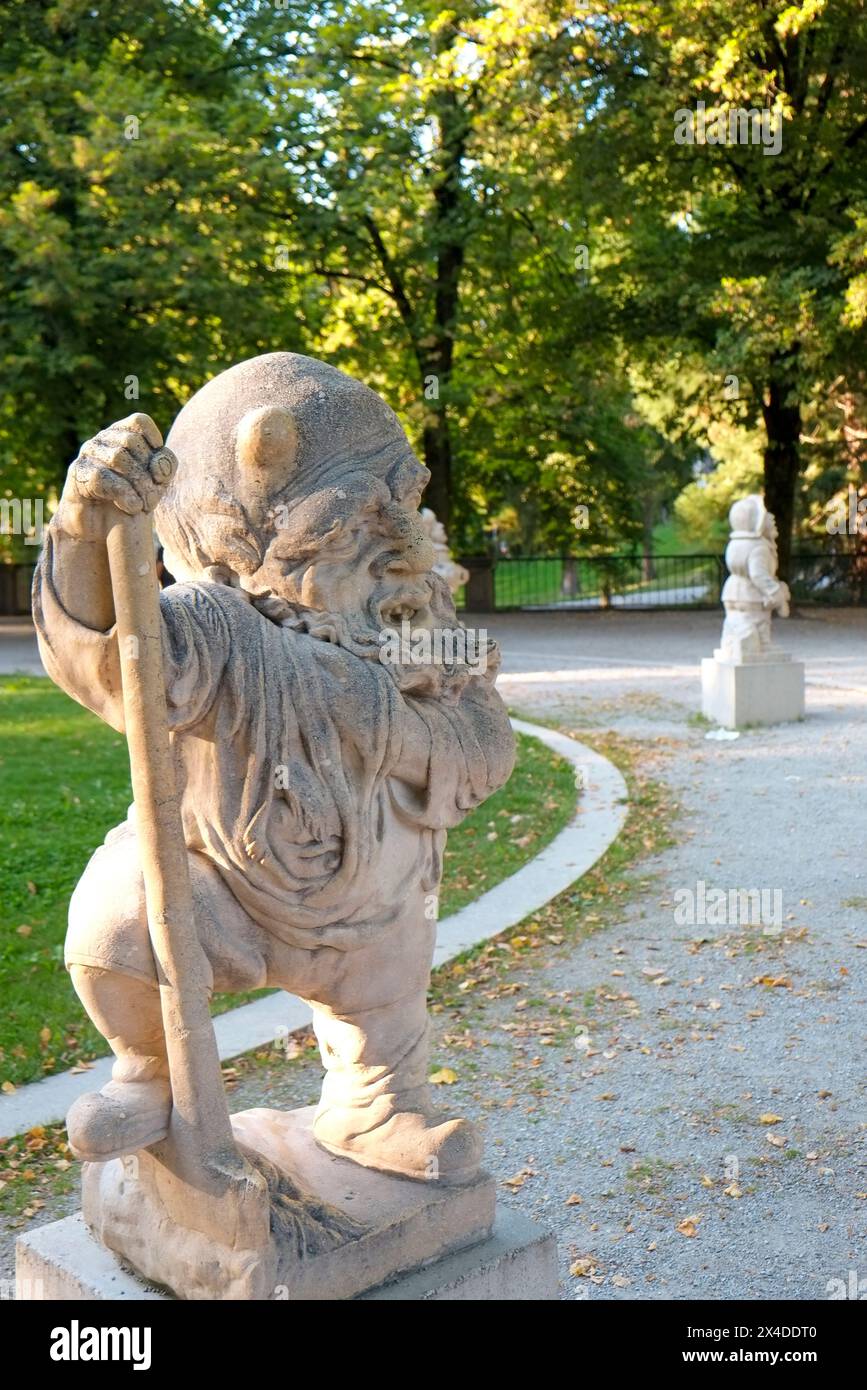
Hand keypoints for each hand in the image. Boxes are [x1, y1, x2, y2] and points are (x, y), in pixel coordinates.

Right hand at [59, 414, 176, 536]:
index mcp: (123, 435)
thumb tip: (157, 464)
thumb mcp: (157, 483)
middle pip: (131, 442)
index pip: (139, 421)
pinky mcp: (77, 473)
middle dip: (148, 474)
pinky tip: (131, 507)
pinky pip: (102, 476)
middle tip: (153, 499)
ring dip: (138, 485)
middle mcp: (103, 439)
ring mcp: (88, 454)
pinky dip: (123, 494)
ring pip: (117, 456)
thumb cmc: (133, 499)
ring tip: (143, 505)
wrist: (104, 527)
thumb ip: (165, 466)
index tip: (158, 470)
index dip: (154, 440)